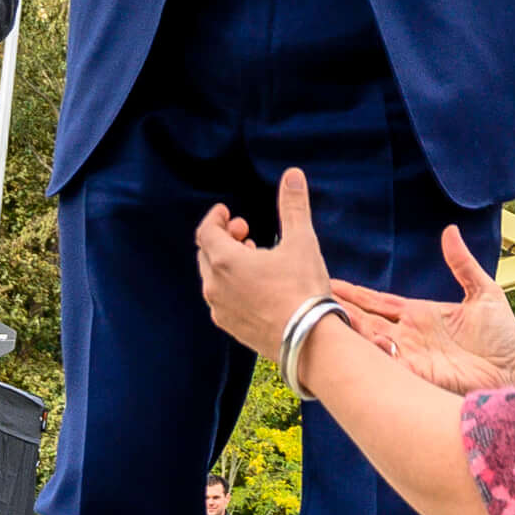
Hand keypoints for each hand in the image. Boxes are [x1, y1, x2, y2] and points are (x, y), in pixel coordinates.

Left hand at [194, 168, 339, 356]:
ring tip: (253, 257)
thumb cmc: (303, 288)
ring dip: (227, 263)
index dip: (215, 218)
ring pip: (214, 279)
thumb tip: (292, 174)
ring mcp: (220, 310)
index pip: (206, 232)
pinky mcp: (231, 328)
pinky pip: (222, 300)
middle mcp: (214, 286)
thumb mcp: (301, 241)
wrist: (308, 340)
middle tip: (245, 232)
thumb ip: (292, 206)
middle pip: (206, 254)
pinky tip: (255, 286)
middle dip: (223, 238)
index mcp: (224, 261)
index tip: (225, 212)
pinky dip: (232, 286)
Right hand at [333, 225, 514, 394]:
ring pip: (367, 341)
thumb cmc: (503, 335)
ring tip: (317, 320)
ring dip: (345, 332)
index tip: (329, 282)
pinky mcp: (417, 374)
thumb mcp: (483, 292)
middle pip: (364, 319)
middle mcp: (409, 335)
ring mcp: (410, 355)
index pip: (378, 301)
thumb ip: (462, 263)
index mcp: (420, 314)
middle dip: (337, 310)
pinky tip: (347, 348)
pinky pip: (385, 366)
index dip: (354, 293)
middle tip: (308, 299)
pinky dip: (366, 359)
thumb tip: (449, 232)